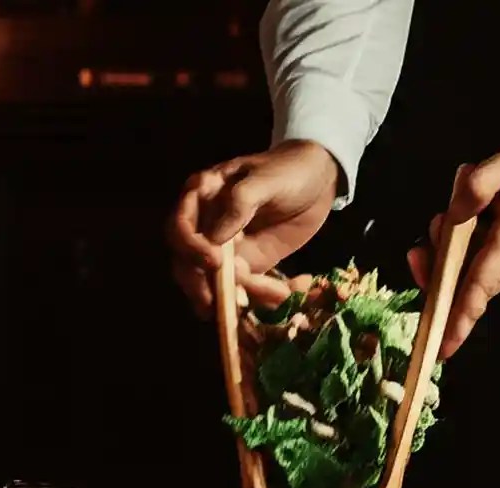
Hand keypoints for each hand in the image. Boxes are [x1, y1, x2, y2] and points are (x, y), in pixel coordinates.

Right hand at [167, 140, 339, 316]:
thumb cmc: (288, 170)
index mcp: (202, 196)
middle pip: (187, 262)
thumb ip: (240, 202)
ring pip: (212, 282)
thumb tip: (214, 238)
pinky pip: (242, 287)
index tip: (214, 262)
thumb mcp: (267, 179)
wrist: (319, 181)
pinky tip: (280, 295)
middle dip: (201, 286)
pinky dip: (257, 297)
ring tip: (262, 300)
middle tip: (220, 304)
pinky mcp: (246, 264)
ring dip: (232, 298)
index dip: (190, 248)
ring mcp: (225, 248)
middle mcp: (206, 225)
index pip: (179, 227)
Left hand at [408, 137, 499, 358]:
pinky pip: (472, 273)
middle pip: (462, 284)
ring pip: (464, 279)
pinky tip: (464, 224)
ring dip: (445, 254)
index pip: (481, 281)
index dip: (460, 315)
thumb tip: (453, 214)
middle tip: (438, 221)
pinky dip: (456, 256)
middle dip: (435, 265)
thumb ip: (482, 181)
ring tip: (457, 214)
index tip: (443, 346)